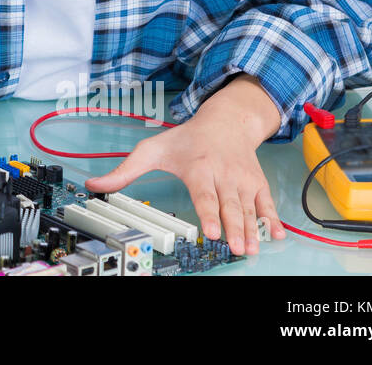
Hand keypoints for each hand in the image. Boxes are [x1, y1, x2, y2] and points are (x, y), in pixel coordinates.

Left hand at [83, 74, 289, 255]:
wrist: (226, 121)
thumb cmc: (187, 139)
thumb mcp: (152, 149)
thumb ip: (124, 171)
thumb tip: (94, 185)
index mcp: (198, 166)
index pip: (204, 194)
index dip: (210, 213)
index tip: (212, 232)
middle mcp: (223, 173)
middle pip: (229, 205)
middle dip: (234, 228)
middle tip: (236, 248)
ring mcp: (242, 180)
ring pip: (248, 208)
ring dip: (252, 230)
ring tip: (251, 249)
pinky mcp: (257, 183)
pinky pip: (266, 203)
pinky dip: (272, 219)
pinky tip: (277, 236)